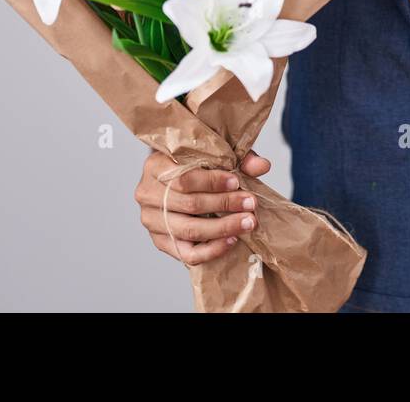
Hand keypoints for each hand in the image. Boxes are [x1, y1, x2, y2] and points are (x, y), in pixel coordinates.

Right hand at [135, 147, 270, 265]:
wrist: (175, 180)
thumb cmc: (195, 164)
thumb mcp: (215, 155)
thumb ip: (238, 159)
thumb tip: (262, 166)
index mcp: (155, 166)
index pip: (183, 178)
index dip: (213, 182)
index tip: (237, 183)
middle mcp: (147, 194)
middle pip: (189, 204)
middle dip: (224, 204)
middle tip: (251, 204)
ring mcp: (151, 221)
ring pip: (189, 229)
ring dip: (223, 227)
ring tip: (248, 222)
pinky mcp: (161, 241)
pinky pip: (187, 253)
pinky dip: (212, 249)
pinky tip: (232, 240)